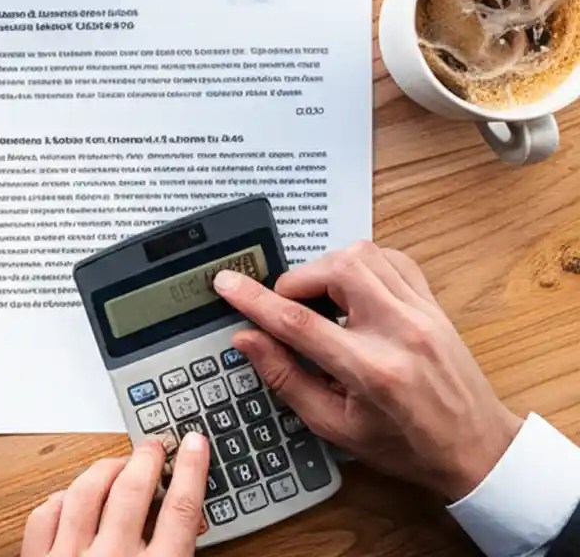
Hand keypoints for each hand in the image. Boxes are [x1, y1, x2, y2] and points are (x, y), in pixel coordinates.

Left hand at [21, 432, 210, 555]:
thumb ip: (178, 553)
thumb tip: (190, 523)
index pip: (179, 509)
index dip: (190, 470)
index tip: (194, 443)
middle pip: (133, 491)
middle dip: (145, 460)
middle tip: (153, 446)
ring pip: (86, 493)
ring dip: (105, 471)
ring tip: (118, 463)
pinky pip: (45, 516)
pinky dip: (60, 500)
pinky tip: (71, 495)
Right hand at [213, 241, 522, 500]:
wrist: (476, 448)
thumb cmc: (405, 445)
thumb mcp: (334, 426)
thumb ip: (286, 378)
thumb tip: (247, 340)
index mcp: (371, 371)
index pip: (299, 321)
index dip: (254, 299)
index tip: (227, 283)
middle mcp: (399, 331)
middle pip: (335, 271)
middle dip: (297, 281)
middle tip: (288, 308)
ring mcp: (422, 312)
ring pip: (363, 255)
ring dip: (327, 269)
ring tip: (319, 300)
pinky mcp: (433, 303)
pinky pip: (391, 258)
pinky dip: (361, 264)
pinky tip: (351, 289)